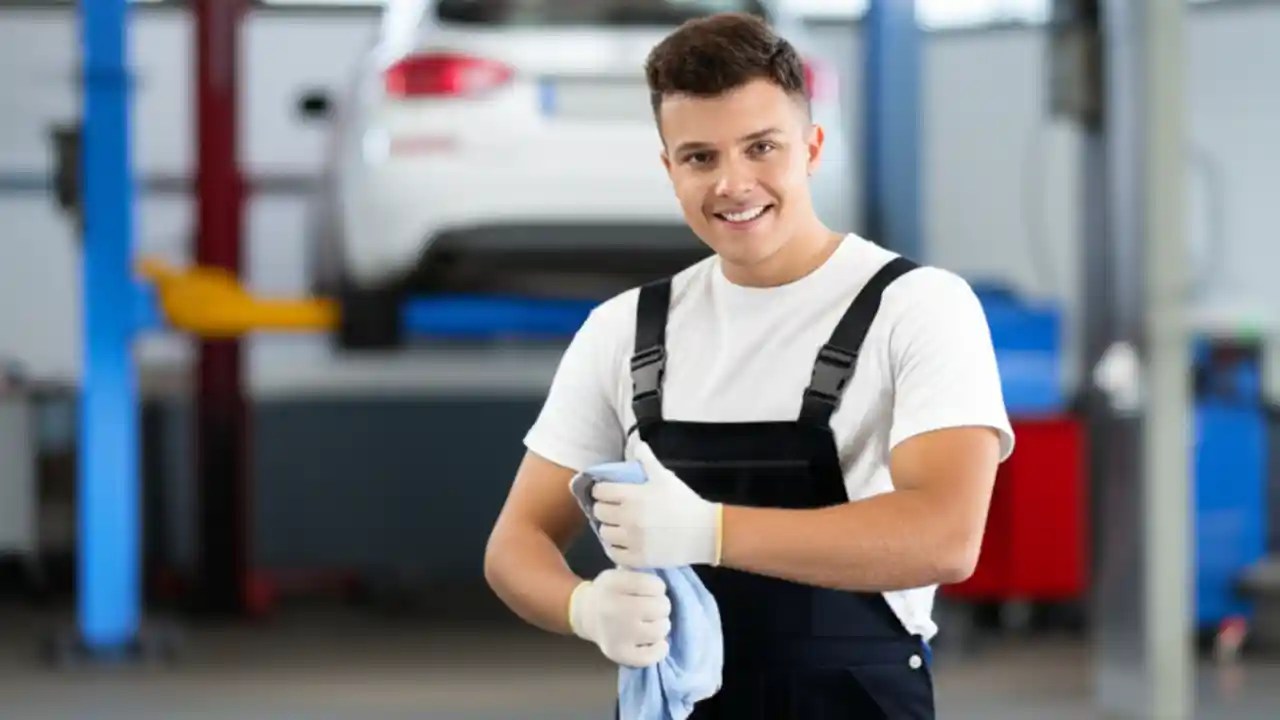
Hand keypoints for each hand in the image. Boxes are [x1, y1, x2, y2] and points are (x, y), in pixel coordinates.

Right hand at [569, 568, 671, 667]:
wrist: (587, 615)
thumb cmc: (611, 593)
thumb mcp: (619, 574)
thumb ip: (640, 575)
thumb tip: (666, 586)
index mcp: (612, 584)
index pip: (654, 585)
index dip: (659, 588)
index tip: (651, 591)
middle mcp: (612, 609)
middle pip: (660, 607)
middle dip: (662, 606)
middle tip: (653, 608)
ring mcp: (616, 635)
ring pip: (660, 630)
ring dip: (661, 625)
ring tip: (652, 622)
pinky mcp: (619, 655)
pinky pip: (652, 656)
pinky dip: (659, 649)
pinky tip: (655, 641)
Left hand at [591, 441, 721, 568]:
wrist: (704, 532)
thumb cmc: (684, 502)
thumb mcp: (665, 477)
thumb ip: (647, 460)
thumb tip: (637, 443)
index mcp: (632, 495)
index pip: (600, 491)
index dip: (601, 490)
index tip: (606, 492)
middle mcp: (628, 518)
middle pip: (599, 512)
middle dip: (604, 509)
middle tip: (613, 510)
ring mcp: (633, 540)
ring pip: (604, 534)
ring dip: (609, 529)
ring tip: (618, 527)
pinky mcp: (638, 558)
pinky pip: (614, 554)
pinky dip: (615, 548)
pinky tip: (622, 543)